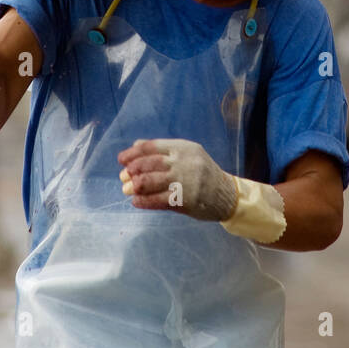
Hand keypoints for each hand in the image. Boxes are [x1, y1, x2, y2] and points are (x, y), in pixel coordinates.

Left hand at [118, 138, 237, 221]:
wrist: (227, 194)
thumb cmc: (203, 173)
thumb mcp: (188, 154)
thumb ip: (163, 150)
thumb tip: (136, 145)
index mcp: (183, 147)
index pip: (152, 147)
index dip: (133, 153)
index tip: (121, 160)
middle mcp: (184, 162)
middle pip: (150, 164)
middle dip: (133, 170)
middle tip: (123, 176)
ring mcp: (185, 181)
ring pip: (152, 182)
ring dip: (135, 186)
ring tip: (127, 189)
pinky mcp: (185, 200)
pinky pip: (159, 200)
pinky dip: (144, 201)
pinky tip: (136, 201)